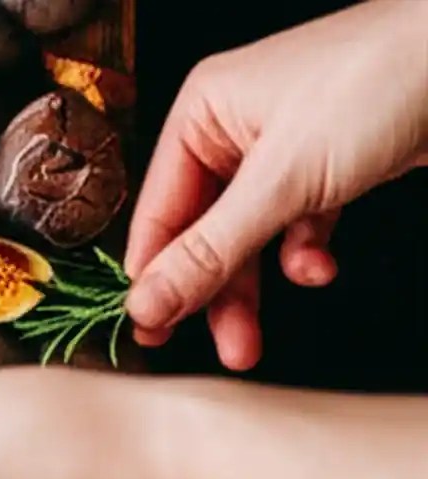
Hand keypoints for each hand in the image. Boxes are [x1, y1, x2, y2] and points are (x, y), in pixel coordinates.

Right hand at [124, 0, 427, 369]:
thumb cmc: (378, 83)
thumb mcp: (281, 181)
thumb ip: (211, 251)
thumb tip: (148, 301)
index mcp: (201, 113)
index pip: (158, 210)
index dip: (154, 274)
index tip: (149, 327)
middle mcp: (233, 129)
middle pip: (202, 230)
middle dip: (210, 293)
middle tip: (206, 347)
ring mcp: (281, 147)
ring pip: (247, 235)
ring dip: (250, 289)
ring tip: (248, 341)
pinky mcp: (325, 164)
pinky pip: (294, 223)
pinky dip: (302, 253)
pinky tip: (317, 267)